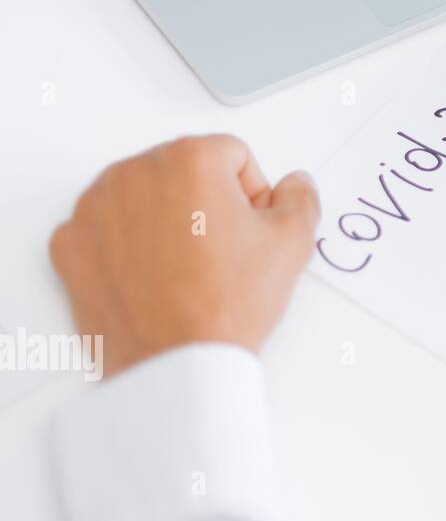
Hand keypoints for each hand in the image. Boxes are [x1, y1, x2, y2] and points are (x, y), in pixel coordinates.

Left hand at [49, 135, 319, 376]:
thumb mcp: (292, 244)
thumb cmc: (227, 304)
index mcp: (190, 160)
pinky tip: (149, 275)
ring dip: (164, 218)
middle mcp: (135, 172)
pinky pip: (103, 227)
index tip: (247, 231)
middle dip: (205, 201)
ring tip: (184, 266)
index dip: (251, 195)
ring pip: (142, 194)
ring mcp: (94, 208)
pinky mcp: (68, 244)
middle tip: (219, 251)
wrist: (176, 364)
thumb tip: (293, 185)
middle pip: (184, 169)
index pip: (232, 156)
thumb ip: (300, 197)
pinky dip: (124, 244)